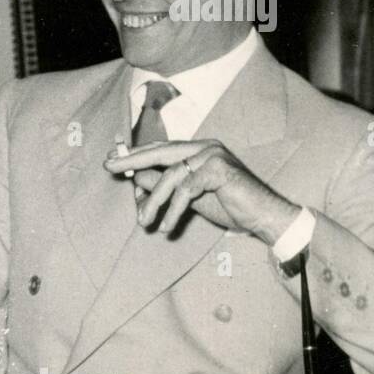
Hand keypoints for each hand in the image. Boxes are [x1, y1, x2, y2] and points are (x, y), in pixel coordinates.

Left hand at [105, 139, 299, 243]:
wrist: (264, 216)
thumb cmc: (228, 206)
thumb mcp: (188, 197)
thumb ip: (165, 186)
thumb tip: (135, 179)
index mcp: (197, 149)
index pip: (160, 148)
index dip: (136, 154)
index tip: (112, 160)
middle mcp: (204, 146)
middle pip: (159, 152)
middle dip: (132, 160)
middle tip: (109, 167)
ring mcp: (212, 155)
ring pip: (170, 176)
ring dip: (153, 202)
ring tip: (144, 222)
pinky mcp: (218, 169)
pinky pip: (185, 191)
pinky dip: (173, 211)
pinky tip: (166, 226)